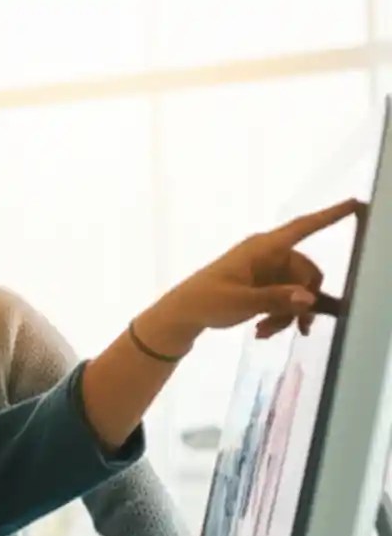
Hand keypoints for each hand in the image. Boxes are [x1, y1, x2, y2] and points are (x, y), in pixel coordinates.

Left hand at [136, 198, 362, 355]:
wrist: (182, 313)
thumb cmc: (207, 301)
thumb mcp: (241, 302)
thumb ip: (276, 299)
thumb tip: (308, 298)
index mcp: (262, 248)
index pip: (302, 227)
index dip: (329, 215)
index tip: (354, 203)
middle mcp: (267, 255)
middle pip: (305, 271)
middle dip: (303, 300)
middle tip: (297, 328)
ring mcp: (265, 270)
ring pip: (296, 289)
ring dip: (288, 313)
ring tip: (265, 332)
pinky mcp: (261, 284)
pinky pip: (284, 296)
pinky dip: (278, 314)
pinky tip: (262, 331)